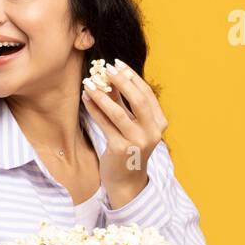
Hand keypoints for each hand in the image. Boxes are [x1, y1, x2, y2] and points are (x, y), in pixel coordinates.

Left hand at [81, 58, 168, 205]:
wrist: (126, 181)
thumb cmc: (128, 148)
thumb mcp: (131, 125)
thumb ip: (123, 104)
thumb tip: (111, 77)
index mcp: (159, 123)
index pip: (146, 94)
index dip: (132, 77)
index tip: (117, 63)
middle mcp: (152, 132)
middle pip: (137, 99)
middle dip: (120, 81)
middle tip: (104, 67)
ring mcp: (137, 142)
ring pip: (118, 112)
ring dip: (102, 95)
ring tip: (89, 82)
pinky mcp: (120, 149)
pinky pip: (105, 124)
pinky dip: (94, 109)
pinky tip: (86, 98)